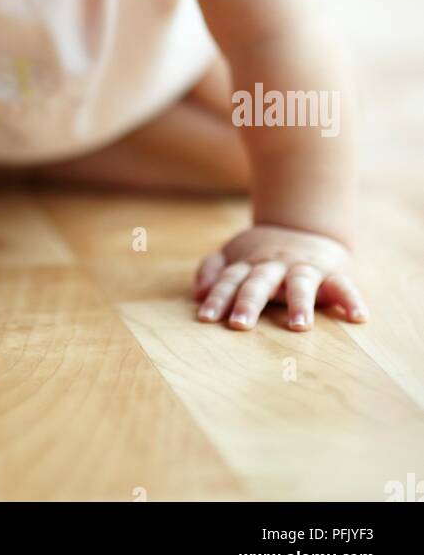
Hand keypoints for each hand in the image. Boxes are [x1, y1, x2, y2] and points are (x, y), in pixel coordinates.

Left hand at [193, 224, 368, 330]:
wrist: (307, 228)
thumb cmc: (264, 255)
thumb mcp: (235, 256)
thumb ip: (214, 271)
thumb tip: (197, 292)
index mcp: (249, 265)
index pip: (229, 281)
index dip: (217, 297)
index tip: (205, 318)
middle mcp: (275, 266)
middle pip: (259, 283)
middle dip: (249, 302)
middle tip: (239, 324)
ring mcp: (304, 268)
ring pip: (300, 284)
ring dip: (300, 303)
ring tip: (299, 326)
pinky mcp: (333, 273)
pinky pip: (344, 286)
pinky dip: (351, 300)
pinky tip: (358, 317)